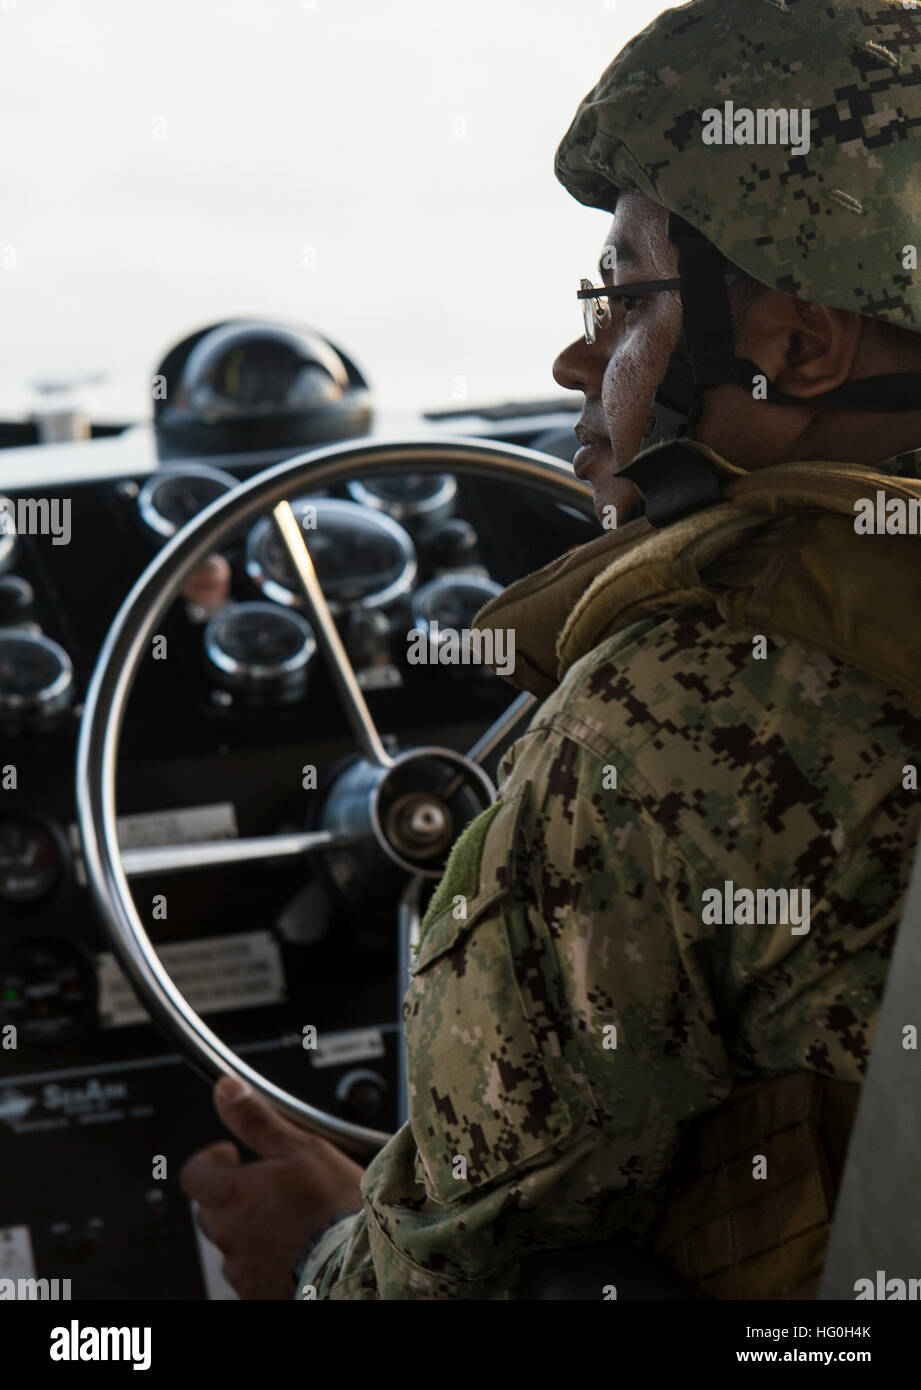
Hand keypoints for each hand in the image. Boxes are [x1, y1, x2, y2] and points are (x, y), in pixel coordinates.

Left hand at [180, 1075, 364, 1299]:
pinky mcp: (260, 1297)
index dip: (211, 1161)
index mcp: (231, 1196)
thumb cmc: (333, 1208)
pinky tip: (299, 1252)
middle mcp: (228, 1237)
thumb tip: (227, 1089)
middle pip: (213, 1212)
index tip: (232, 1154)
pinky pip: (255, 1275)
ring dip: (253, 1232)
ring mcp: (243, 1273)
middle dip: (234, 1197)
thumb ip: (257, 1120)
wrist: (359, 1267)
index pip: (194, 1174)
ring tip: (293, 1223)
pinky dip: (269, 1261)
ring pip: (235, 1245)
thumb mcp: (301, 1149)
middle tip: (271, 1188)